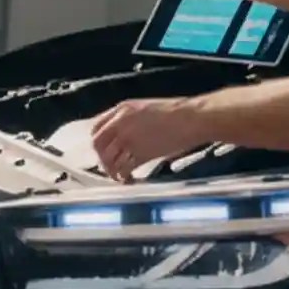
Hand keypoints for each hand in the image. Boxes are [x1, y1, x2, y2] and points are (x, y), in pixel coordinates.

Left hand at [90, 97, 208, 181]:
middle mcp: (121, 123)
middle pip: (98, 144)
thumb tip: (122, 135)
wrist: (191, 118)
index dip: (97, 142)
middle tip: (109, 165)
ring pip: (108, 159)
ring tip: (119, 175)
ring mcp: (129, 138)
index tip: (102, 150)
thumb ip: (129, 120)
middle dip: (101, 157)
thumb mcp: (146, 109)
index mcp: (122, 109)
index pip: (96, 127)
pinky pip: (124, 168)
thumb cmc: (175, 113)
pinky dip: (123, 177)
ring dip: (111, 170)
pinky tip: (128, 179)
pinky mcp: (140, 153)